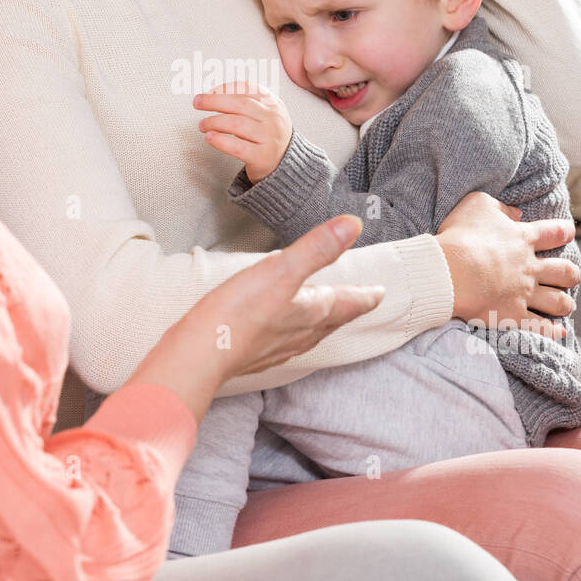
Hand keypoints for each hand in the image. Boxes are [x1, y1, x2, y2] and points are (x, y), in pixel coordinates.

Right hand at [125, 215, 385, 419]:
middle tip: (359, 302)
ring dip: (324, 322)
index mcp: (313, 312)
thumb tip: (353, 225)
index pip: (350, 303)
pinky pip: (286, 342)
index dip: (366, 295)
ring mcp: (279, 348)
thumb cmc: (239, 311)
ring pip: (311, 333)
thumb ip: (317, 247)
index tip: (380, 292)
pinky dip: (295, 332)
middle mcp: (301, 334)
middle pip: (333, 320)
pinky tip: (283, 331)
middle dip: (348, 309)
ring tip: (327, 315)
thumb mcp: (281, 270)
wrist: (200, 354)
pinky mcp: (256, 355)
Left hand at [193, 81, 292, 183]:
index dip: (225, 88)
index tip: (209, 91)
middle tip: (198, 103)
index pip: (248, 88)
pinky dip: (220, 141)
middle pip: (240, 104)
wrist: (285, 164)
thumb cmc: (268, 136)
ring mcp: (268, 138)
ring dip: (213, 122)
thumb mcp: (264, 113)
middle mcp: (272, 119)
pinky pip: (237, 147)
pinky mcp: (261, 157)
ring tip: (203, 124)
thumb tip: (213, 93)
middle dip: (214, 101)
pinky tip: (210, 137)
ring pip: (236, 124)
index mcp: (273, 104)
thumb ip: (244, 102)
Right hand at [436, 191, 578, 341]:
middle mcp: (530, 267)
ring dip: (565, 303)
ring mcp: (524, 293)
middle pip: (565, 271)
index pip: (555, 232)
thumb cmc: (460, 235)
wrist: (450, 271)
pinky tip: (560, 332)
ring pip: (558, 301)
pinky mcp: (513, 315)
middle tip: (570, 276)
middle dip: (571, 274)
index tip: (568, 232)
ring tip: (566, 305)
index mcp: (523, 238)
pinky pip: (540, 326)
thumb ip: (499, 207)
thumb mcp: (477, 205)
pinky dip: (552, 330)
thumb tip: (516, 214)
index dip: (564, 231)